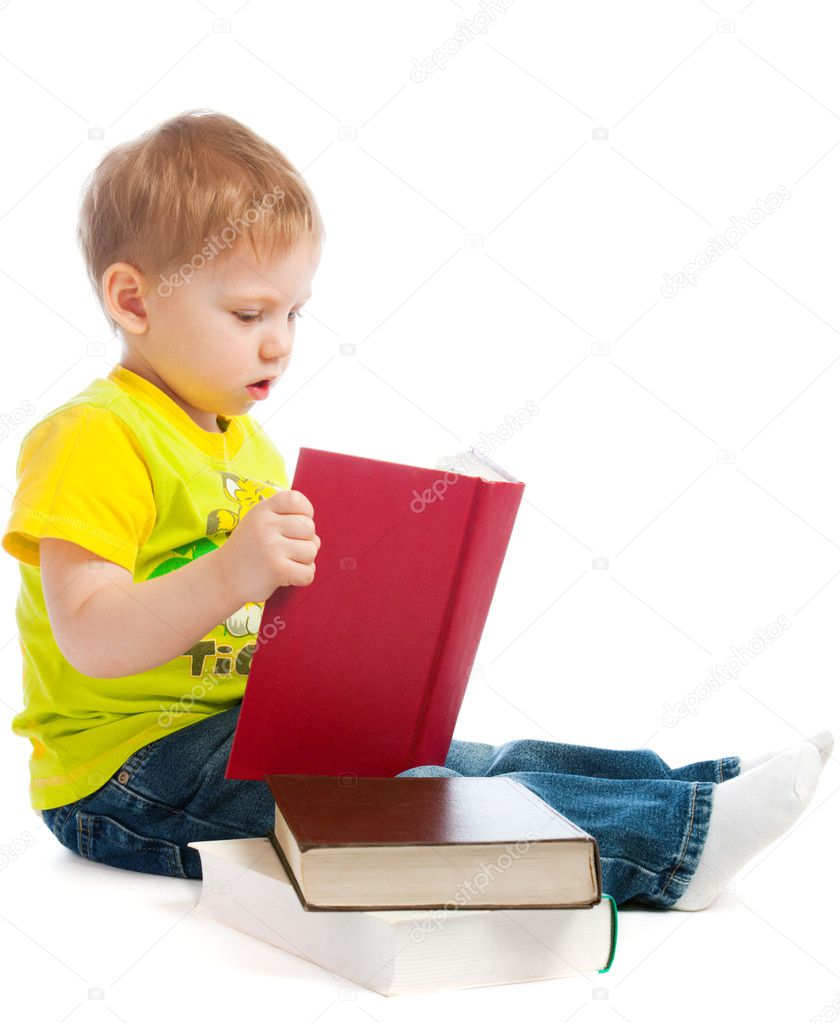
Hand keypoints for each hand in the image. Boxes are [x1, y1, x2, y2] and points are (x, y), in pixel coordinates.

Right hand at [217, 489, 320, 603]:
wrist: (222, 578)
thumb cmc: (249, 549)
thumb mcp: (259, 522)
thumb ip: (284, 517)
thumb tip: (314, 531)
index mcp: (263, 510)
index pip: (296, 500)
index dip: (305, 513)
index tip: (296, 526)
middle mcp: (266, 525)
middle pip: (309, 528)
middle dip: (305, 541)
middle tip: (288, 550)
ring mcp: (271, 547)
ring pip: (312, 551)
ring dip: (304, 561)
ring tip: (285, 562)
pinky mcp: (277, 570)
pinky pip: (308, 573)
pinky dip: (302, 577)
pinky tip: (287, 576)